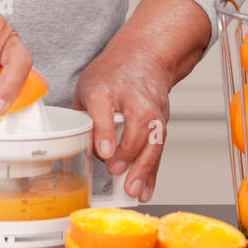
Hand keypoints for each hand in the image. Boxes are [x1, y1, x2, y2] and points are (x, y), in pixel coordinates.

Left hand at [73, 35, 173, 203]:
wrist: (144, 58)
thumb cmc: (112, 75)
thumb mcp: (87, 89)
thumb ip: (85, 119)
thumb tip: (87, 151)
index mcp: (105, 87)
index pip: (104, 107)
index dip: (104, 130)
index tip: (103, 151)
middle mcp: (133, 98)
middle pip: (136, 124)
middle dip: (127, 151)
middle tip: (115, 171)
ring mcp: (152, 109)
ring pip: (153, 140)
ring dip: (143, 167)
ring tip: (133, 189)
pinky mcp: (162, 122)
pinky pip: (159, 149)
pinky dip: (152, 172)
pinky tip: (145, 189)